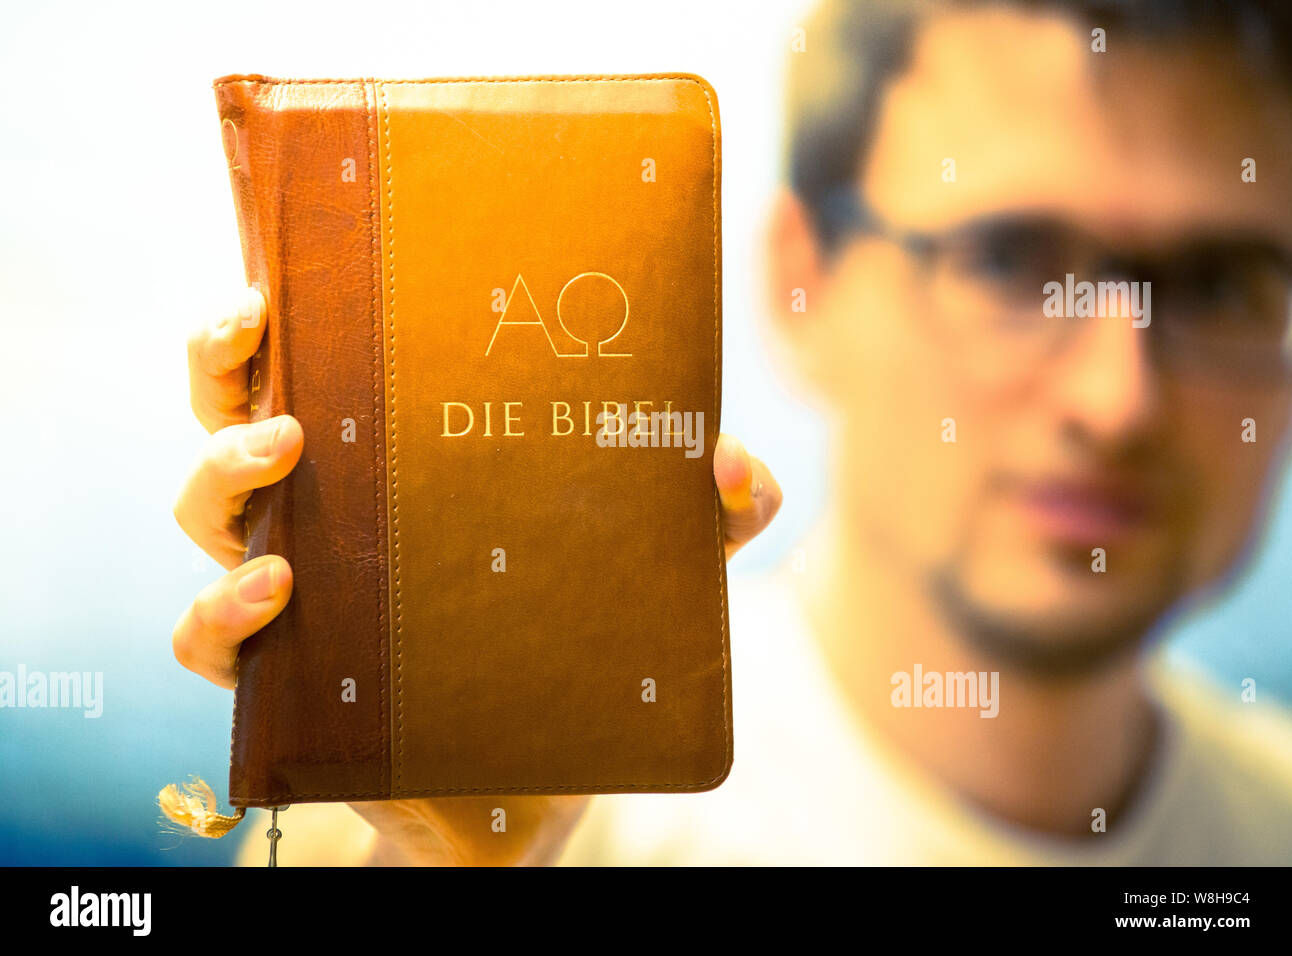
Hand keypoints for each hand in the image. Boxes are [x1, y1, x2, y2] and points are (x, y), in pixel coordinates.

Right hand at [173, 287, 781, 864]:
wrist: (552, 765)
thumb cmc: (587, 629)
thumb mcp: (662, 556)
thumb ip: (717, 509)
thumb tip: (727, 462)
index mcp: (398, 458)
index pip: (314, 367)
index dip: (268, 321)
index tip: (273, 285)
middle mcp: (331, 511)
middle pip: (229, 417)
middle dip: (223, 369)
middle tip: (261, 339)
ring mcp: (302, 593)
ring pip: (205, 515)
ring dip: (222, 474)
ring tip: (285, 455)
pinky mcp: (292, 679)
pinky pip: (207, 643)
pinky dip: (217, 613)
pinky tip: (278, 591)